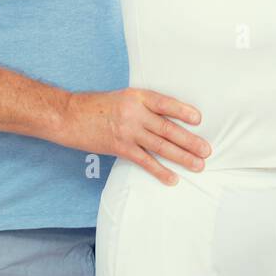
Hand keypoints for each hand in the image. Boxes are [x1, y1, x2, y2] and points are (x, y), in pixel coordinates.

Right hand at [67, 88, 209, 184]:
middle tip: (207, 150)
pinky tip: (172, 178)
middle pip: (168, 128)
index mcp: (137, 96)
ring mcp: (127, 131)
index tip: (199, 119)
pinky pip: (144, 161)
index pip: (165, 103)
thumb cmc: (96, 106)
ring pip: (160, 146)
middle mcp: (135, 113)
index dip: (183, 111)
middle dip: (190, 141)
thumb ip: (143, 106)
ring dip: (182, 157)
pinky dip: (160, 171)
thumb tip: (166, 119)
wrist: (68, 116)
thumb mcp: (122, 98)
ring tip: (198, 164)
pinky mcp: (119, 147)